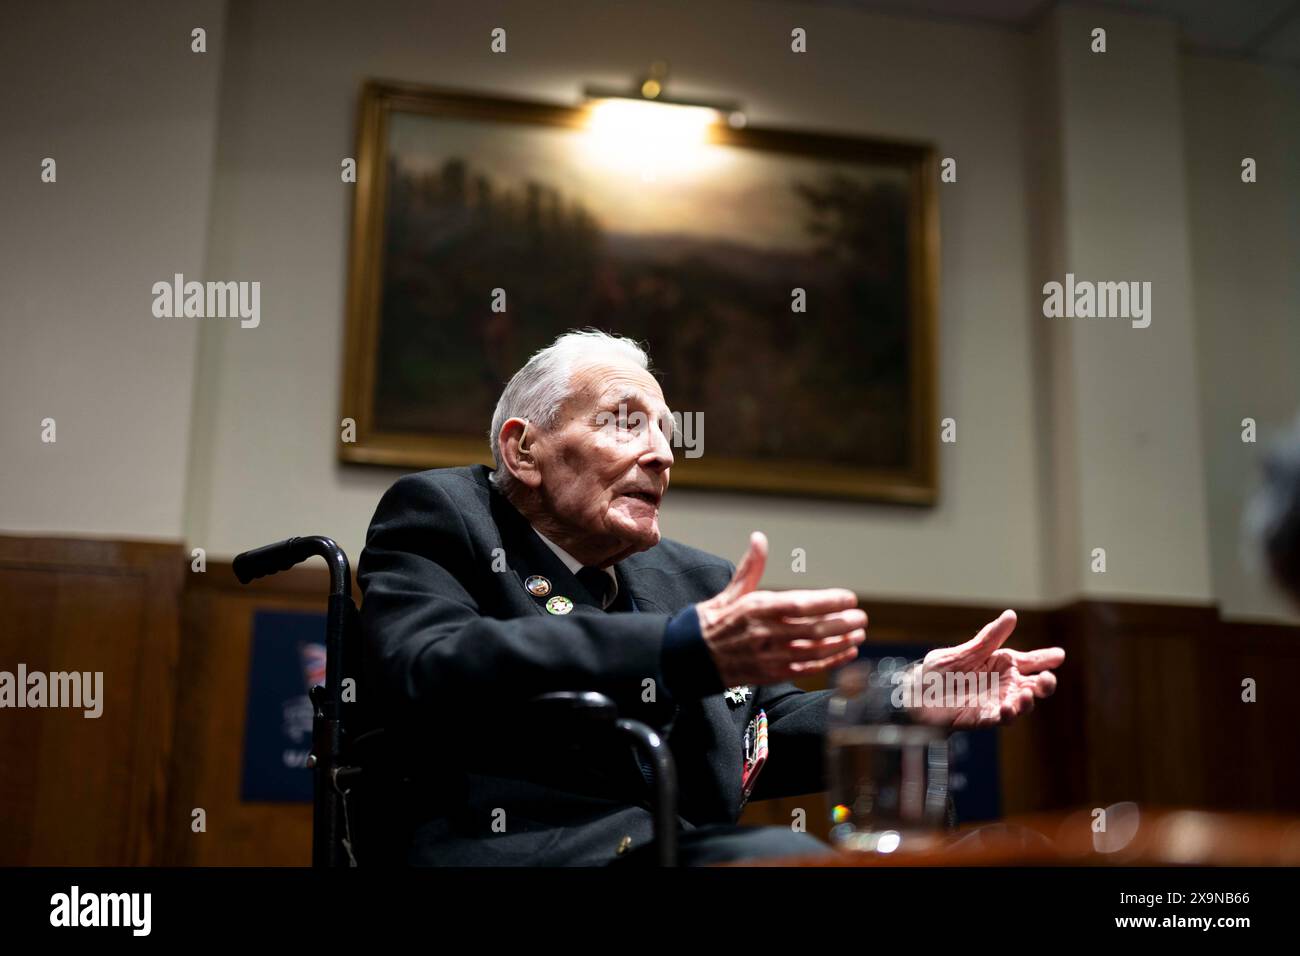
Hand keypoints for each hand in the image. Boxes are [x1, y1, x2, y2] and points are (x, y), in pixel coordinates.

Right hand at [696, 532, 865, 687]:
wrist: (690, 658)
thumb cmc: (712, 622)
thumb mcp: (730, 592)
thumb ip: (751, 568)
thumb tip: (759, 538)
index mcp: (755, 609)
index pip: (799, 605)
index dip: (827, 602)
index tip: (848, 598)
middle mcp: (764, 633)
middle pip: (811, 629)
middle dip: (841, 623)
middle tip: (861, 617)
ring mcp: (768, 656)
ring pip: (812, 650)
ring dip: (839, 643)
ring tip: (858, 634)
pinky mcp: (771, 674)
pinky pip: (806, 668)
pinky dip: (829, 662)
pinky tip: (846, 654)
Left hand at [903, 610, 1063, 727]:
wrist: (918, 694)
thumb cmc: (941, 670)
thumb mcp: (965, 651)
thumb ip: (988, 638)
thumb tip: (1011, 615)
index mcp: (1002, 663)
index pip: (1030, 661)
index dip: (1046, 658)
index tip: (1059, 655)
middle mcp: (1005, 684)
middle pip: (1035, 686)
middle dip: (1046, 684)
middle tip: (1047, 679)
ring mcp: (997, 702)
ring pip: (1023, 704)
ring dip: (1028, 701)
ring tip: (1027, 695)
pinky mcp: (985, 717)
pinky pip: (1001, 718)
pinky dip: (1007, 715)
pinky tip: (1007, 709)